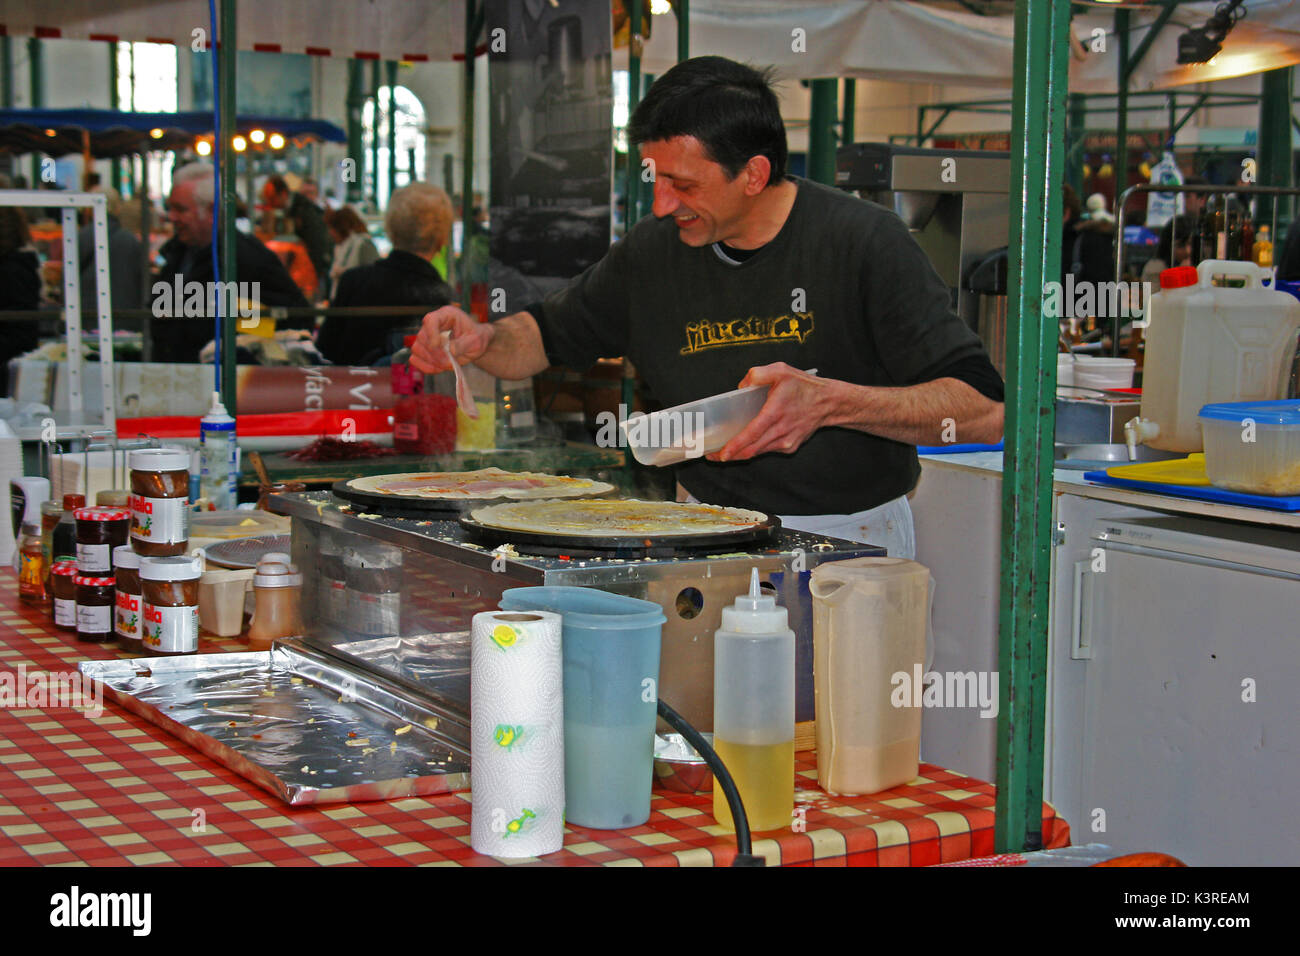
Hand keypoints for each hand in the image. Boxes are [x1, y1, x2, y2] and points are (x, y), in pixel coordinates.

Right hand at [411, 305, 492, 373]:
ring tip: (447, 364)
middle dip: (435, 353)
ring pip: (417, 349)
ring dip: (431, 361)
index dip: (432, 333)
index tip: (439, 345)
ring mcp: (427, 337)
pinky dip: (426, 366)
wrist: (475, 345)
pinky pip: (415, 359)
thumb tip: (448, 351)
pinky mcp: (424, 349)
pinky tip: (438, 368)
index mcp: (446, 315)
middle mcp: (433, 324)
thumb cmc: (477, 338)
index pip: (431, 320)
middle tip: (450, 361)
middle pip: (422, 337)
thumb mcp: (476, 341)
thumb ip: (462, 345)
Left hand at [709, 363, 834, 461]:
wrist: (829, 403)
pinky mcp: (789, 447)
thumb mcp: (781, 370)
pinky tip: (747, 443)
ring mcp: (786, 442)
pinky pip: (767, 450)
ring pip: (758, 452)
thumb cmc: (804, 387)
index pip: (751, 435)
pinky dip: (755, 449)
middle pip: (751, 451)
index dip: (734, 447)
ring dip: (741, 454)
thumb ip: (757, 374)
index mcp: (775, 413)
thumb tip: (741, 386)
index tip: (721, 454)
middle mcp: (780, 432)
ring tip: (725, 451)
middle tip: (712, 455)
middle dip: (729, 456)